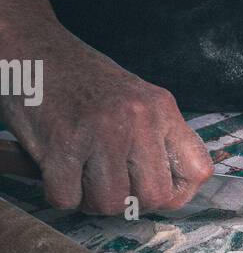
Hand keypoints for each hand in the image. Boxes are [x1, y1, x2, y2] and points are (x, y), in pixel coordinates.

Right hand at [0, 22, 212, 213]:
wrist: (33, 48)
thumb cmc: (83, 81)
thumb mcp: (137, 99)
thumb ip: (158, 139)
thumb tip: (172, 191)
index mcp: (161, 108)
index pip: (198, 171)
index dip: (176, 193)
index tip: (152, 188)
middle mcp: (138, 119)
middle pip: (155, 197)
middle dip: (130, 201)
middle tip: (108, 183)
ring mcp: (101, 131)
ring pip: (111, 204)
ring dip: (91, 200)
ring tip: (81, 174)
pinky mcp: (62, 144)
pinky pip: (68, 199)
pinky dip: (60, 194)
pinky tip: (58, 170)